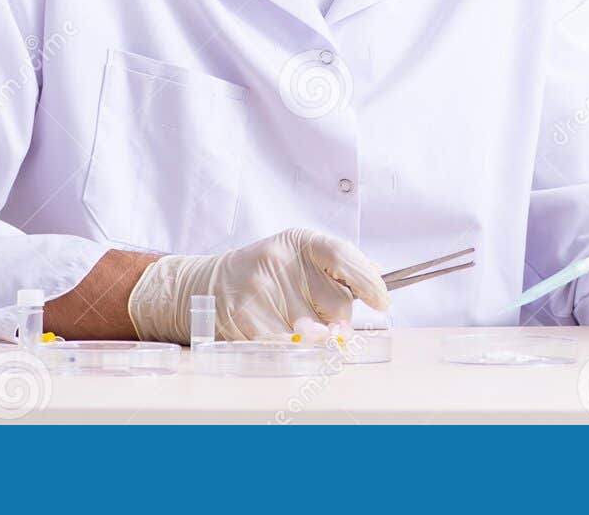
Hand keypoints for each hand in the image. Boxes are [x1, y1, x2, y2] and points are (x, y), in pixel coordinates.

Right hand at [126, 228, 388, 342]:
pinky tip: (278, 334)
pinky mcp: (245, 314)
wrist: (205, 284)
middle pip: (337, 303)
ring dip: (314, 337)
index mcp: (300, 241)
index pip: (343, 256)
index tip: (383, 302)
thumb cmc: (265, 275)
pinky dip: (290, 347)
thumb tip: (378, 288)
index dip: (369, 281)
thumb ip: (336, 271)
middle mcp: (280, 259)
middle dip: (340, 320)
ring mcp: (261, 287)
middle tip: (323, 320)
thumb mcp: (299, 259)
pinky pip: (286, 344)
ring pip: (315, 330)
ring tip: (295, 325)